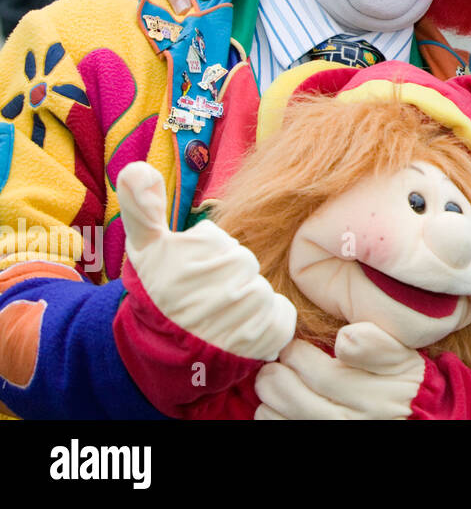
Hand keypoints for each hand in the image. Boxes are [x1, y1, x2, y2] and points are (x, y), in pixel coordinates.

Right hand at [117, 160, 295, 360]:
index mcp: (186, 262)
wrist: (165, 355)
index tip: (186, 278)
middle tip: (204, 298)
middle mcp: (212, 289)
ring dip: (247, 302)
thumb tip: (135, 167)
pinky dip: (269, 323)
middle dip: (228, 277)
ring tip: (218, 318)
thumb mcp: (144, 248)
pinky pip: (281, 317)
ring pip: (262, 291)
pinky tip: (240, 333)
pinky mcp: (262, 338)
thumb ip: (142, 207)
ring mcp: (238, 317)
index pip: (221, 245)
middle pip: (245, 266)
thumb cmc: (160, 293)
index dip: (207, 259)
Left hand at [253, 322, 424, 419]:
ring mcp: (339, 435)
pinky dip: (273, 418)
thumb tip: (344, 338)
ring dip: (270, 400)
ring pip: (289, 422)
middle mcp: (357, 423)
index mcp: (377, 396)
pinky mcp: (325, 440)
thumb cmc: (402, 380)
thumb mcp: (402, 357)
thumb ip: (377, 344)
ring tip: (271, 382)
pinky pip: (287, 432)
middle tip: (274, 363)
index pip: (325, 377)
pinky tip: (276, 405)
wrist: (413, 417)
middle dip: (277, 378)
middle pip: (300, 402)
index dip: (299, 357)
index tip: (292, 345)